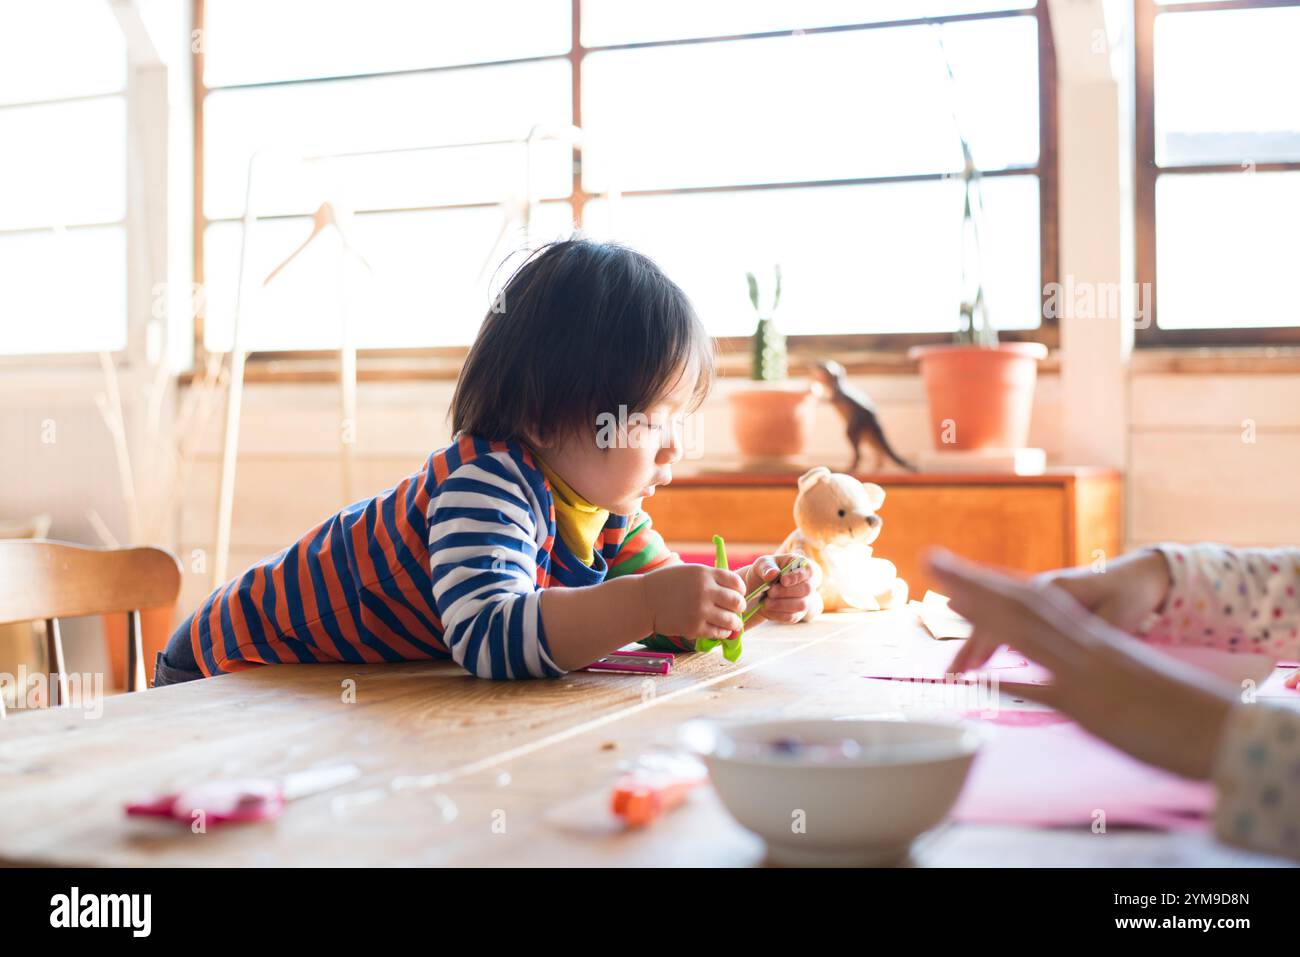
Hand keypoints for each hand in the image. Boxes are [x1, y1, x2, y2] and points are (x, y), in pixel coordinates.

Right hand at [640, 563, 745, 639]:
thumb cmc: (667, 585)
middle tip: (735, 610)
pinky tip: (717, 629)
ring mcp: (700, 610)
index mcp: (705, 573)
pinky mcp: (694, 628)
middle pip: (737, 602)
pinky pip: (718, 633)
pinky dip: (722, 632)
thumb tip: (736, 593)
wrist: (644, 600)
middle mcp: (705, 591)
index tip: (736, 594)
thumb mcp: (690, 572)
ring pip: (731, 621)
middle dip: (739, 607)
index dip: (740, 590)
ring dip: (734, 623)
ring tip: (730, 623)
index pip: (736, 582)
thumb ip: (711, 579)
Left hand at [740, 554, 815, 625]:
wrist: (756, 590)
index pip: (809, 571)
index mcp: (801, 565)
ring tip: (766, 600)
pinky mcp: (797, 614)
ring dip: (781, 604)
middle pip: (807, 589)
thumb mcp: (761, 565)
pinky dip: (776, 613)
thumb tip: (773, 574)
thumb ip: (766, 567)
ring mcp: (804, 599)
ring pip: (801, 605)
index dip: (797, 577)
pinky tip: (766, 608)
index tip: (783, 580)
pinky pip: (791, 617)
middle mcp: (807, 583)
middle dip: (785, 592)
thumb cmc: (762, 573)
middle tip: (770, 591)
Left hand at [926, 548, 1234, 780]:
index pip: (1026, 597)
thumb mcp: (1105, 666)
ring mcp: (1084, 669)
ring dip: (984, 618)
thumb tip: (1029, 667)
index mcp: (1082, 630)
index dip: (984, 582)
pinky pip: (1049, 688)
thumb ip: (1066, 659)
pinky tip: (982, 679)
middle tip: (926, 562)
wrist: (1208, 718)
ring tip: (944, 602)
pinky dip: (1016, 681)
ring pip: (1028, 633)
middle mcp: (1079, 641)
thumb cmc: (1153, 697)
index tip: (944, 569)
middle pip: (1018, 604)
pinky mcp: (1092, 702)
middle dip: (970, 583)